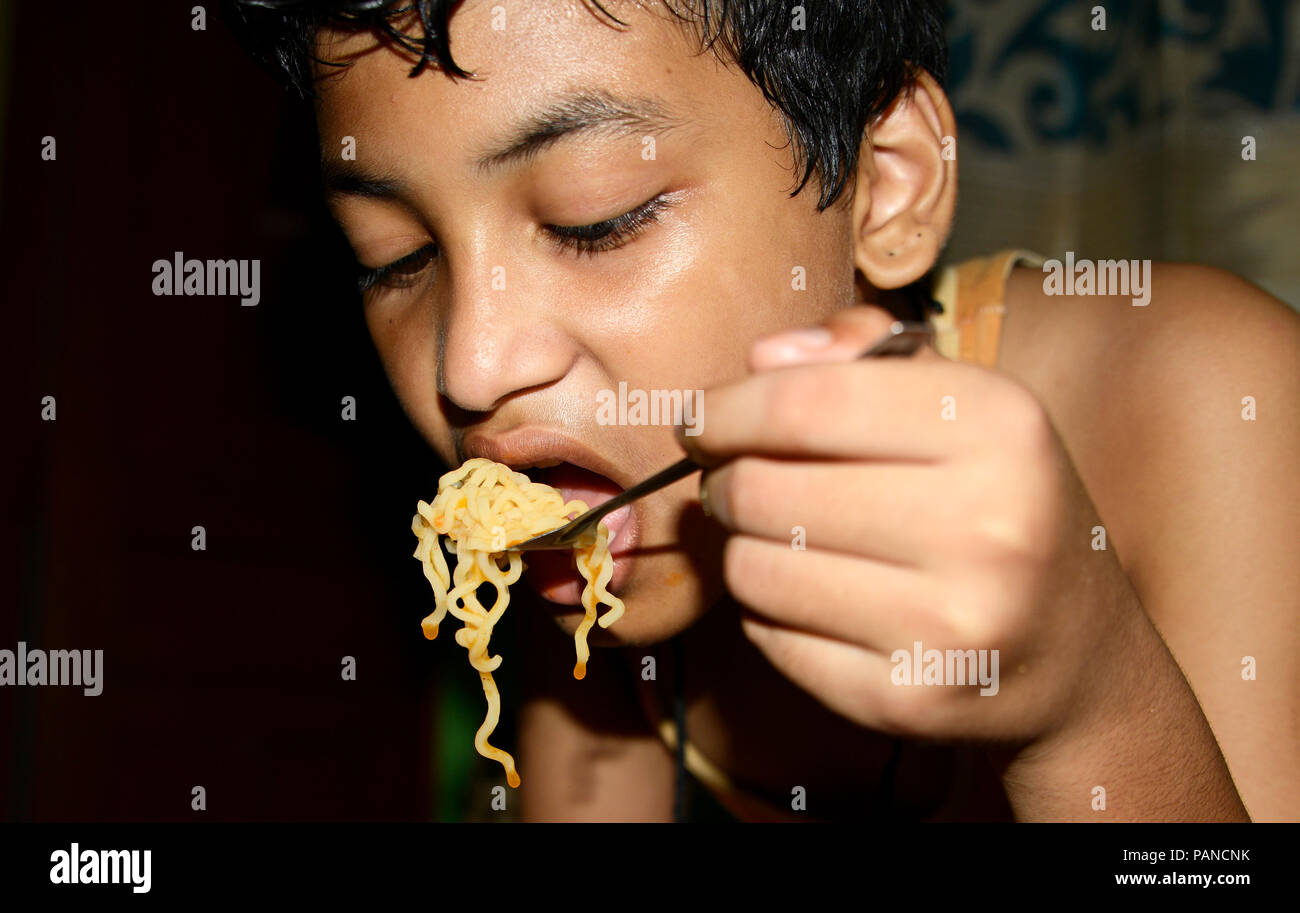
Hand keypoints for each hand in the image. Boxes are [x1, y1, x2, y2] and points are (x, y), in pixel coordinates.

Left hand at [678, 305, 1151, 746]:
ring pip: (755, 568)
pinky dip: (768, 613)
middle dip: (724, 480)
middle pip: (765, 489)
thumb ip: (862, 359)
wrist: (1075, 656)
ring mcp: (948, 625)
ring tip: (777, 537)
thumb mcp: (965, 407)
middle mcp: (985, 526)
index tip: (698, 419)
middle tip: (731, 480)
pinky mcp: (909, 699)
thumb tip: (761, 359)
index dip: (727, 409)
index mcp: (998, 428)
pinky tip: (810, 598)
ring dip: (742, 546)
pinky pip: (772, 639)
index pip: (807, 403)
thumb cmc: (1001, 507)